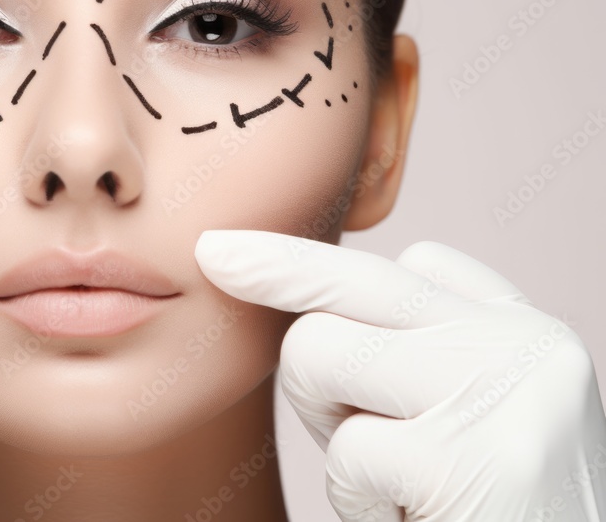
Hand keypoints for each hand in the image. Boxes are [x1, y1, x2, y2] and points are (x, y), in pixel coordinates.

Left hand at [195, 231, 605, 520]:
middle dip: (283, 304)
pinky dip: (359, 499)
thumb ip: (422, 348)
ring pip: (317, 353)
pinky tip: (419, 516)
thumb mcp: (474, 413)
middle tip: (267, 319)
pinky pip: (345, 452)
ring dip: (328, 426)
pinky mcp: (466, 458)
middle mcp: (522, 344)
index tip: (224, 253)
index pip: (410, 261)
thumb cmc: (494, 510)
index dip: (308, 265)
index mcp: (526, 332)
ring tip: (394, 476)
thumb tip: (304, 294)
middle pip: (346, 285)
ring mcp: (500, 393)